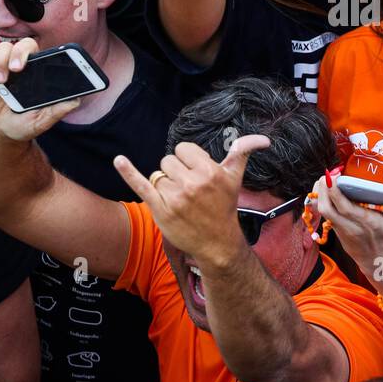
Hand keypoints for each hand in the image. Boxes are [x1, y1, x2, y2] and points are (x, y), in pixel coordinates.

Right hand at [0, 38, 81, 142]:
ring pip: (3, 48)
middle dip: (19, 52)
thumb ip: (56, 112)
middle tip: (16, 70)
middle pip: (24, 44)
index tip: (38, 64)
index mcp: (40, 73)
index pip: (45, 54)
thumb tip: (75, 101)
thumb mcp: (40, 121)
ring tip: (0, 83)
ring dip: (0, 62)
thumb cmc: (23, 122)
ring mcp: (4, 66)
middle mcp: (23, 66)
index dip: (44, 53)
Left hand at [113, 134, 270, 267]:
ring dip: (165, 184)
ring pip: (158, 174)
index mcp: (209, 171)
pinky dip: (128, 172)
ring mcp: (174, 197)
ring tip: (179, 199)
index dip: (188, 160)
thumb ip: (243, 153)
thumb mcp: (235, 178)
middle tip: (189, 190)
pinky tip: (118, 160)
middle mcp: (191, 183)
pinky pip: (141, 185)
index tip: (196, 173)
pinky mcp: (159, 209)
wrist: (217, 243)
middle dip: (176, 172)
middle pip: (168, 160)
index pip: (183, 149)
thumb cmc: (224, 207)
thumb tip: (264, 139)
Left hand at [311, 176, 382, 265]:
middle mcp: (350, 226)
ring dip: (319, 195)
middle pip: (327, 209)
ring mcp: (340, 229)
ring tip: (323, 180)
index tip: (333, 177)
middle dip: (322, 191)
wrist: (375, 258)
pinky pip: (324, 213)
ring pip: (323, 211)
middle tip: (325, 175)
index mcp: (366, 222)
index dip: (335, 192)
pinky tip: (323, 190)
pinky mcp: (334, 229)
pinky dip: (321, 200)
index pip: (345, 208)